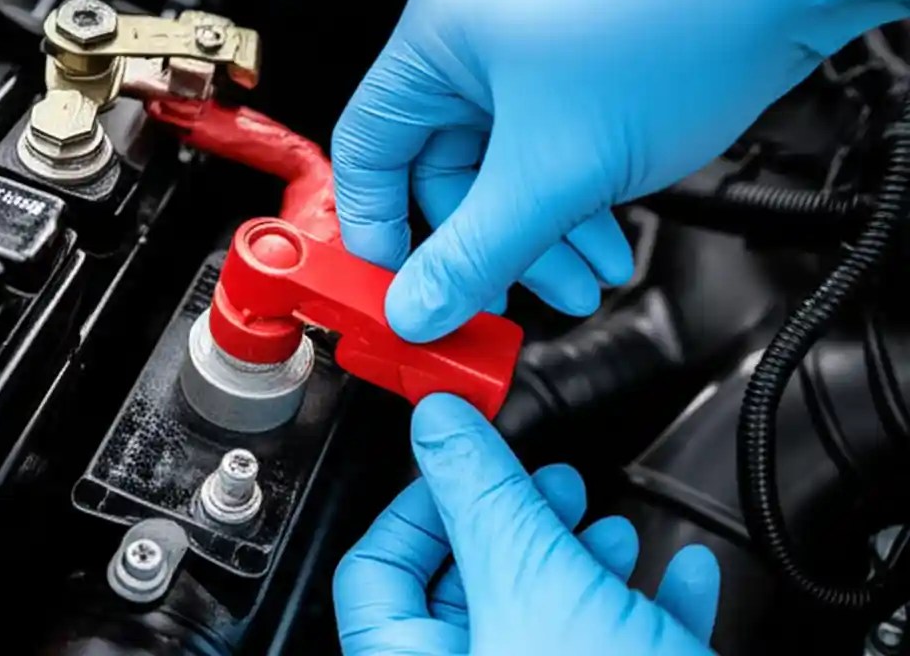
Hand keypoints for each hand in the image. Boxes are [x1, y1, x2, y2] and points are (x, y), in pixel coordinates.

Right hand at [332, 0, 909, 338]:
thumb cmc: (672, 18)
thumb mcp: (554, 169)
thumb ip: (478, 251)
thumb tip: (419, 306)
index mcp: (439, 41)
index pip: (369, 150)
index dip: (376, 229)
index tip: (397, 290)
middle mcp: (478, 46)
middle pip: (444, 173)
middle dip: (486, 246)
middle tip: (503, 303)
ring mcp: (533, 61)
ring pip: (506, 174)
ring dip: (538, 239)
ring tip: (577, 281)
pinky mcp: (584, 79)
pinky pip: (552, 160)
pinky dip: (572, 208)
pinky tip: (601, 247)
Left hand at [333, 394, 720, 654]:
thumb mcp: (534, 586)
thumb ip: (481, 496)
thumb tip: (438, 424)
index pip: (377, 571)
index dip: (422, 501)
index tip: (466, 459)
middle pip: (470, 590)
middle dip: (517, 523)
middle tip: (547, 483)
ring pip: (547, 621)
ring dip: (583, 561)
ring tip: (605, 523)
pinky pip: (618, 651)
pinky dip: (648, 611)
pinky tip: (679, 580)